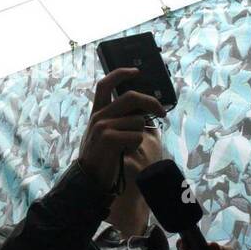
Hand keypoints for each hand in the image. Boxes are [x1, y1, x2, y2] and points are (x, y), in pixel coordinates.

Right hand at [78, 68, 165, 190]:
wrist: (89, 178)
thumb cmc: (102, 156)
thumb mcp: (106, 133)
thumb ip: (119, 119)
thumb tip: (143, 109)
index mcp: (97, 112)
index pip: (105, 84)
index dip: (121, 74)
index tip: (136, 71)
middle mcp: (99, 116)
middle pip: (131, 97)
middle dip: (151, 102)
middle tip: (162, 112)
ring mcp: (102, 126)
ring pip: (138, 121)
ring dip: (139, 134)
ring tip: (127, 146)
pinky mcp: (108, 138)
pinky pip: (136, 136)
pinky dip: (136, 145)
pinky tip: (125, 152)